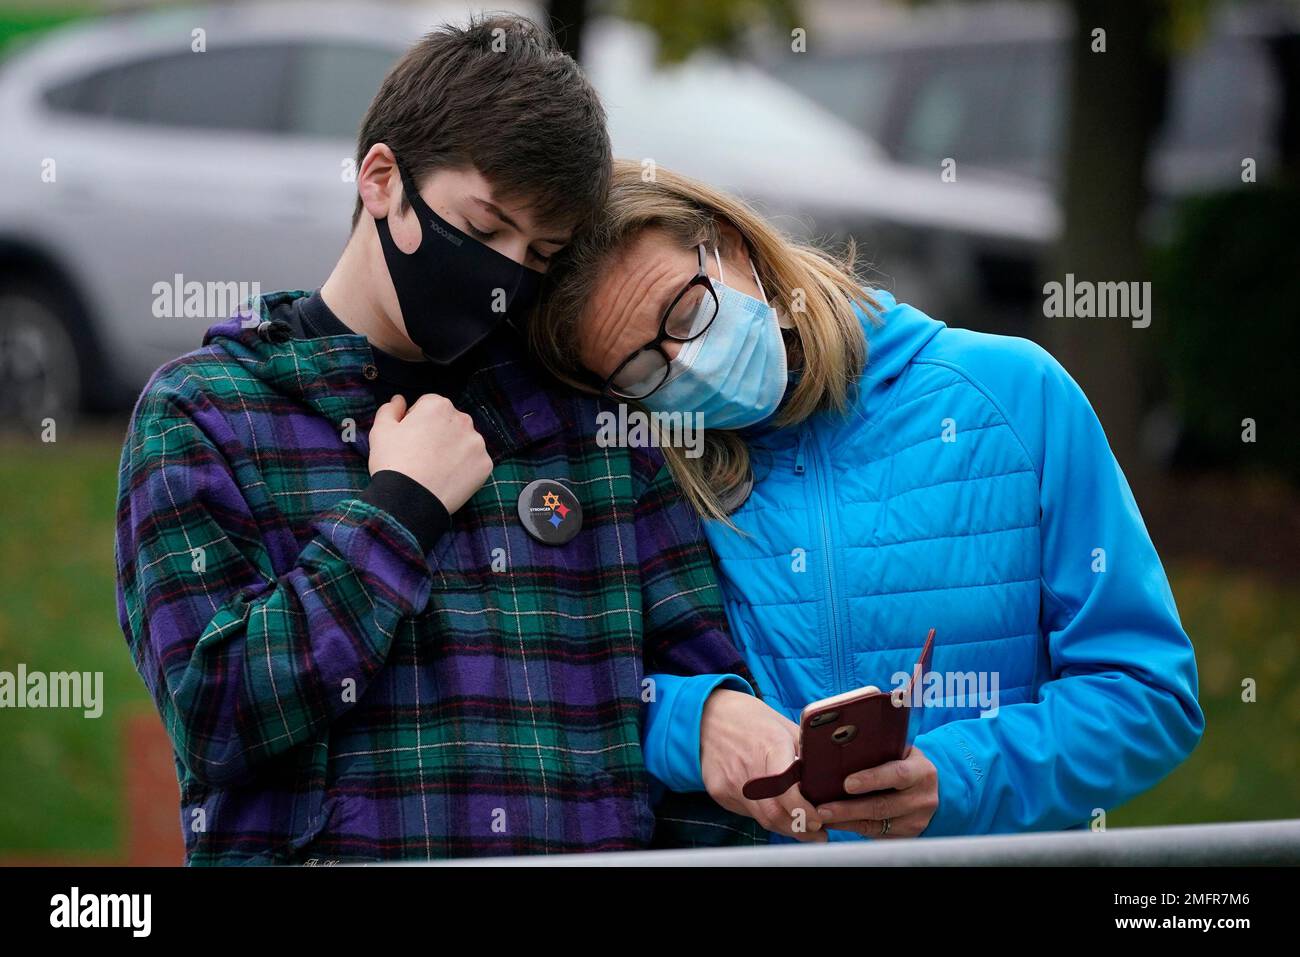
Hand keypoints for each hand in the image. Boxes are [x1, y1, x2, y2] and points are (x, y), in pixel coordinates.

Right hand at [368, 393, 492, 512]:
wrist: (409, 501)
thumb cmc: (393, 463)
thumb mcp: (381, 431)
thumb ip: (390, 409)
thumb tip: (399, 400)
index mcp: (438, 405)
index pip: (428, 405)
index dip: (416, 421)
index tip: (410, 438)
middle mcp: (462, 419)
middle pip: (449, 422)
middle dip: (438, 433)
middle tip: (422, 455)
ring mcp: (476, 443)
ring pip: (464, 441)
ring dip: (453, 449)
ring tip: (435, 468)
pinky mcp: (485, 464)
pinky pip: (474, 462)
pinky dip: (465, 468)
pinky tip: (448, 477)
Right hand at [699, 689, 825, 841]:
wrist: (708, 716)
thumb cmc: (751, 720)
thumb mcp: (784, 727)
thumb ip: (805, 752)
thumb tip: (827, 780)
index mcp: (770, 746)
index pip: (786, 791)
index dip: (804, 812)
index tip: (818, 820)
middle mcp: (748, 767)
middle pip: (774, 813)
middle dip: (800, 829)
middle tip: (817, 833)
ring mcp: (730, 781)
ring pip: (761, 818)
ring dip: (784, 827)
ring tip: (802, 828)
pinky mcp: (718, 791)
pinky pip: (746, 811)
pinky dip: (763, 815)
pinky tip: (774, 811)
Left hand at [813, 746, 938, 837]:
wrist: (927, 788)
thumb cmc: (903, 762)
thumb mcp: (900, 751)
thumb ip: (878, 749)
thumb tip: (839, 742)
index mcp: (921, 771)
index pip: (898, 774)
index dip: (872, 779)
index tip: (847, 783)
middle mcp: (922, 798)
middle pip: (882, 806)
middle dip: (849, 809)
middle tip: (823, 808)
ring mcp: (916, 820)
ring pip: (876, 825)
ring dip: (846, 822)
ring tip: (823, 817)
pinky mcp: (907, 836)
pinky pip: (876, 835)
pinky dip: (853, 829)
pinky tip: (836, 823)